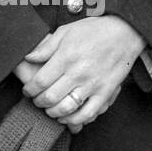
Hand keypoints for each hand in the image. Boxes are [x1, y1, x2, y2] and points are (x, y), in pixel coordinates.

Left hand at [19, 17, 145, 131]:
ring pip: (67, 108)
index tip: (27, 91)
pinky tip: (67, 117)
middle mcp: (78, 72)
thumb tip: (28, 57)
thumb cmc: (93, 31)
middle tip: (36, 100)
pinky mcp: (106, 92)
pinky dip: (75, 119)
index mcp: (66, 57)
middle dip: (38, 102)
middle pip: (51, 97)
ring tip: (49, 109)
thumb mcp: (65, 32)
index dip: (30, 90)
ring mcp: (93, 84)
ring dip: (53, 113)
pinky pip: (89, 113)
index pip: (41, 81)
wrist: (124, 33)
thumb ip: (45, 47)